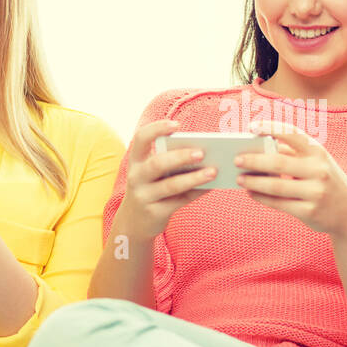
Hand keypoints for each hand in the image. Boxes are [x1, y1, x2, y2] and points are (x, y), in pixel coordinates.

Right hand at [116, 119, 217, 239]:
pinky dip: (196, 193)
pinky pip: (179, 201)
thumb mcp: (151, 174)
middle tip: (201, 153)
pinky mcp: (154, 213)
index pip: (141, 138)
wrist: (133, 222)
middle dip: (180, 157)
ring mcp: (144, 196)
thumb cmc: (150, 188)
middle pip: (157, 164)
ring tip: (213, 172)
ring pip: (171, 185)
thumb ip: (169, 162)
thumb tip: (204, 153)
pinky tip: (210, 187)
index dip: (156, 129)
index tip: (176, 124)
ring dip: (194, 178)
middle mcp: (136, 177)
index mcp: (136, 161)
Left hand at [233, 120, 346, 237]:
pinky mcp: (309, 212)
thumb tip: (257, 150)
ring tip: (239, 179)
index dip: (271, 128)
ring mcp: (315, 192)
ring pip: (276, 186)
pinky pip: (279, 204)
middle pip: (278, 162)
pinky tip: (251, 193)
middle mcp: (319, 170)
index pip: (292, 133)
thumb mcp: (316, 162)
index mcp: (318, 152)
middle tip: (236, 159)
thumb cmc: (325, 181)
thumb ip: (292, 154)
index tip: (251, 127)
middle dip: (254, 160)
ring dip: (254, 182)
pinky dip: (261, 198)